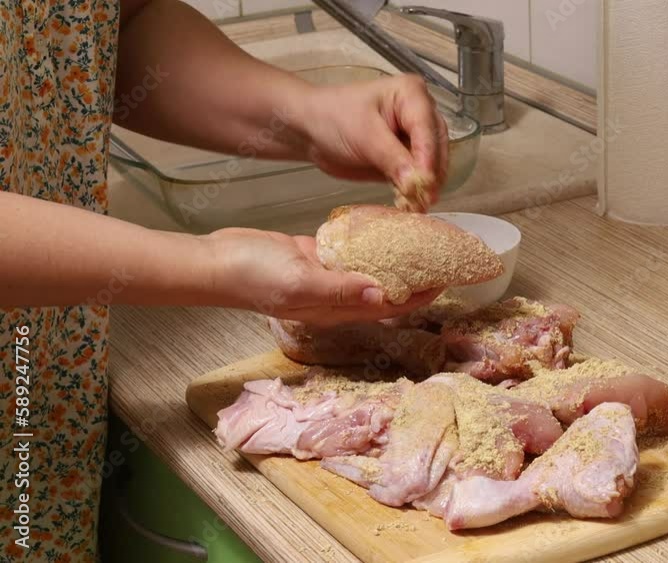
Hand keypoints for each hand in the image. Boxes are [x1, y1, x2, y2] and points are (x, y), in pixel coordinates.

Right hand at [204, 228, 440, 324]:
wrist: (216, 261)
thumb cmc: (253, 275)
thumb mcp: (298, 282)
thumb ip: (339, 289)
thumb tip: (381, 293)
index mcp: (337, 309)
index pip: (392, 305)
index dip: (423, 295)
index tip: (449, 278)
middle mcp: (338, 298)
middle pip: (389, 289)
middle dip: (419, 277)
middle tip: (444, 254)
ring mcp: (327, 278)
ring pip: (373, 270)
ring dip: (399, 259)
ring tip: (424, 239)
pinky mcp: (316, 258)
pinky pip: (352, 253)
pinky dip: (372, 243)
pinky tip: (387, 227)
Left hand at [293, 74, 449, 206]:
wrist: (311, 130)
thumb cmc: (334, 119)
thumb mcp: (364, 135)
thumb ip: (392, 158)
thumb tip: (416, 182)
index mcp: (411, 94)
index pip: (427, 129)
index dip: (428, 157)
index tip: (425, 183)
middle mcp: (420, 112)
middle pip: (436, 146)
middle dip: (431, 173)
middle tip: (426, 199)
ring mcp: (414, 135)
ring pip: (431, 162)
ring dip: (426, 185)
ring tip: (419, 206)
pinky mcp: (406, 156)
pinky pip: (418, 174)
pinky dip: (415, 189)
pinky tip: (411, 204)